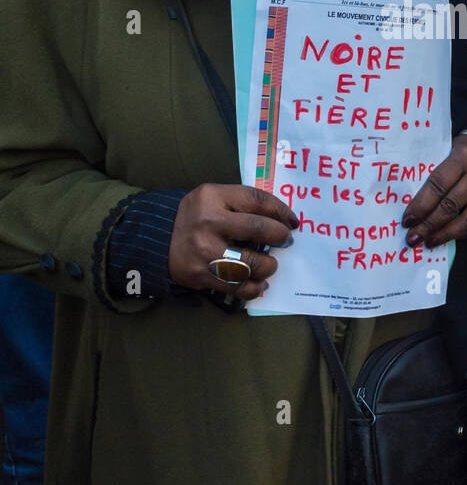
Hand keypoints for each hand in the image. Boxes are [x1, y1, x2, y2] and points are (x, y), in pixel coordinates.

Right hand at [168, 184, 297, 303]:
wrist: (156, 240)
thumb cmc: (195, 217)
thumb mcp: (213, 197)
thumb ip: (242, 203)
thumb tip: (281, 219)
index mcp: (213, 196)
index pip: (258, 200)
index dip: (281, 211)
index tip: (293, 222)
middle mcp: (209, 222)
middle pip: (259, 229)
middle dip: (280, 237)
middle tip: (286, 241)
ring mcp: (204, 250)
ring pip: (251, 263)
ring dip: (269, 266)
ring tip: (270, 265)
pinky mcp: (201, 275)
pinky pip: (238, 286)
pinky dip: (254, 288)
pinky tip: (259, 284)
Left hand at [402, 135, 466, 247]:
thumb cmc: (460, 153)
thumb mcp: (444, 153)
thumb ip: (430, 175)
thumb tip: (411, 209)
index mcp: (463, 156)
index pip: (438, 185)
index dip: (420, 206)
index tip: (407, 221)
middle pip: (451, 205)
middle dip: (429, 225)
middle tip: (414, 237)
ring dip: (447, 234)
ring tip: (431, 241)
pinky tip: (452, 236)